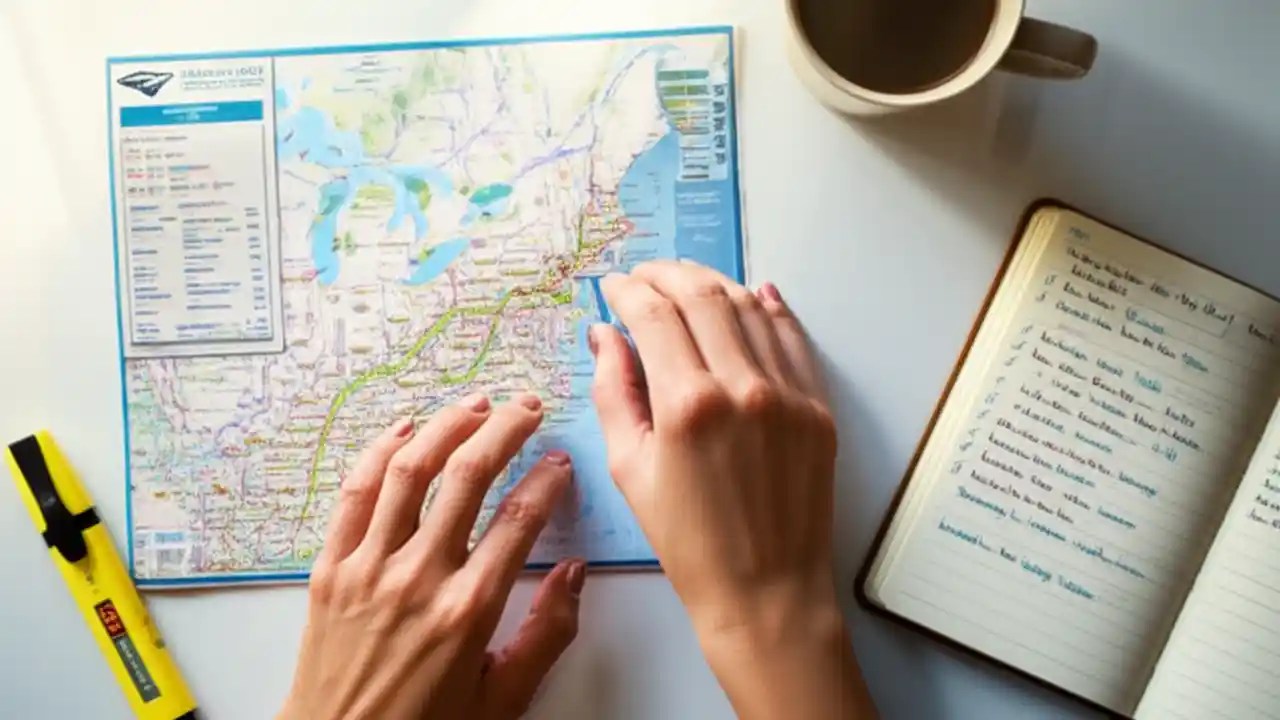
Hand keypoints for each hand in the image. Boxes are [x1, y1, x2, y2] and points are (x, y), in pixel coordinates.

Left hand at [280, 394, 585, 719]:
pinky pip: (355, 492)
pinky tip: (405, 429)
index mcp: (468, 610)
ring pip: (412, 470)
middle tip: (527, 410)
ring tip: (476, 404)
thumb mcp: (503, 698)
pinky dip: (380, 451)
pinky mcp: (329, 568)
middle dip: (506, 431)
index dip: (547, 479)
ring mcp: (367, 568)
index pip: (520, 519)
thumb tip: (574, 574)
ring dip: (448, 425)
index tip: (560, 462)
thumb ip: (546, 634)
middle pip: (469, 475)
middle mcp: (418, 578)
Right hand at [593, 260, 874, 718]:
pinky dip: (769, 308)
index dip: (629, 291)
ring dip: (714, 283)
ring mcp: (788, 394)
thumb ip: (614, 392)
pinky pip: (792, 338)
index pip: (654, 315)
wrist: (767, 592)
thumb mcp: (630, 470)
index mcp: (688, 404)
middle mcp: (743, 386)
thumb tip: (605, 334)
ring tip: (688, 281)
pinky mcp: (818, 407)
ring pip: (749, 306)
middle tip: (645, 275)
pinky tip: (753, 293)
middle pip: (702, 296)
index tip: (614, 287)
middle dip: (666, 274)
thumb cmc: (688, 542)